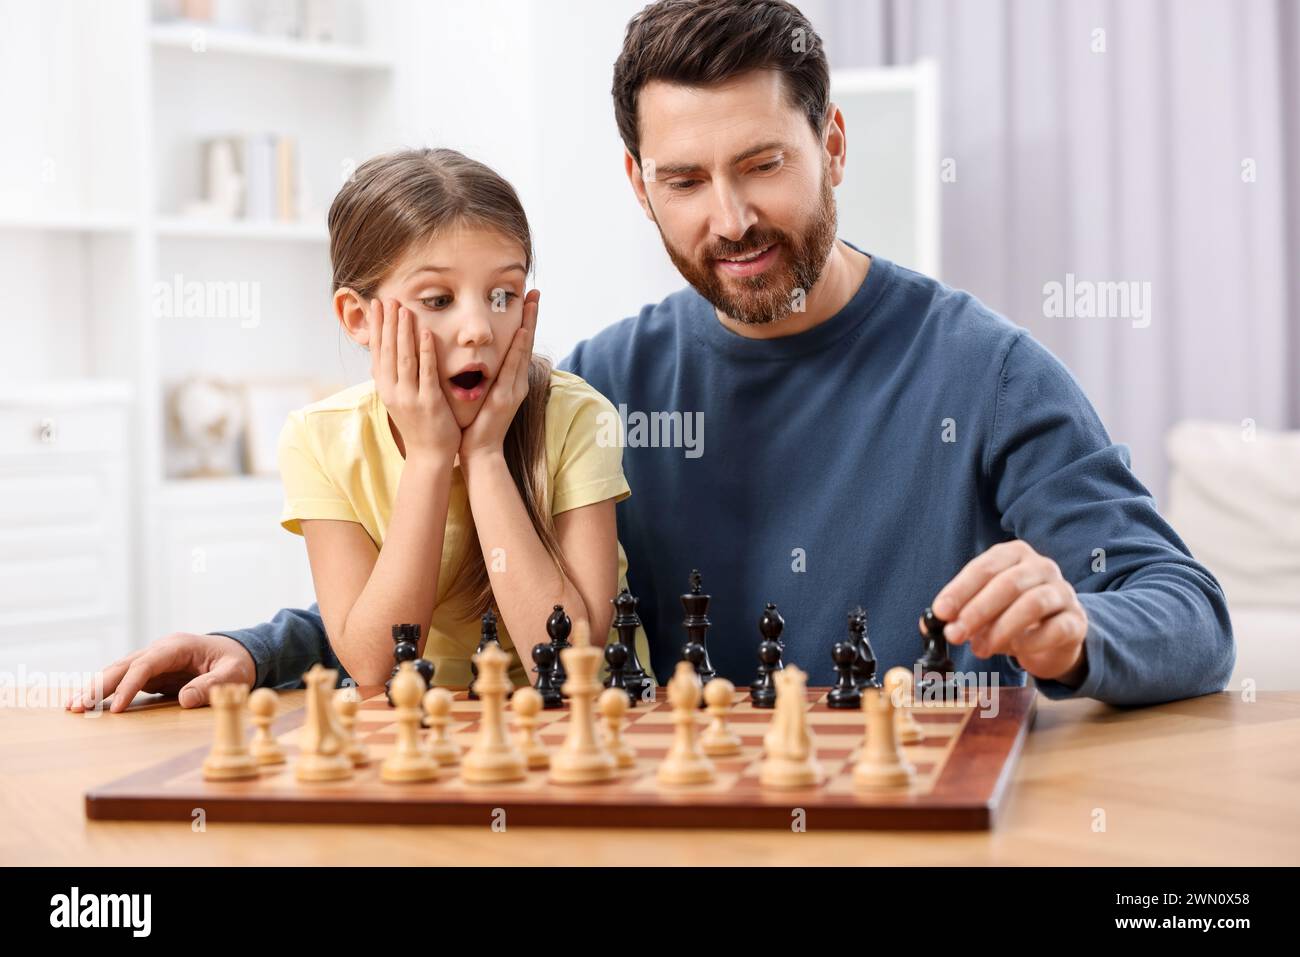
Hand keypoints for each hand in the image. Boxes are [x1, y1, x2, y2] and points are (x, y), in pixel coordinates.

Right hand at [65, 633, 256, 712]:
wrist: (238, 652)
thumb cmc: (238, 662)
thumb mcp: (234, 674)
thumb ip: (212, 685)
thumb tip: (185, 700)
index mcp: (178, 647)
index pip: (146, 665)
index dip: (129, 686)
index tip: (116, 708)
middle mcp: (160, 650)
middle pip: (123, 666)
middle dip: (99, 686)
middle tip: (78, 707)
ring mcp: (154, 660)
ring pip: (119, 672)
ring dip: (96, 688)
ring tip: (73, 708)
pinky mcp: (152, 672)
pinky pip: (125, 680)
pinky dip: (106, 691)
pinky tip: (88, 703)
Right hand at [370, 297, 459, 461]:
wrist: (429, 455)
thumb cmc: (417, 425)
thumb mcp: (399, 400)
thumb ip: (392, 379)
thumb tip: (381, 359)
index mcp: (385, 388)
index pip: (378, 351)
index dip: (377, 327)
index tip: (376, 304)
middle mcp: (392, 391)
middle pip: (388, 350)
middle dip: (387, 323)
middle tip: (387, 298)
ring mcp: (409, 397)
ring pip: (404, 358)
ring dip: (403, 331)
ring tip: (403, 309)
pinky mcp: (428, 402)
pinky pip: (426, 372)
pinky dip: (425, 351)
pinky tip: (425, 332)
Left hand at [459, 289, 538, 464]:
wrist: (480, 453)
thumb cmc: (477, 426)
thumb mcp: (484, 396)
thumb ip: (486, 378)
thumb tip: (480, 360)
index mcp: (512, 381)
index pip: (519, 346)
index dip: (525, 322)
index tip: (527, 301)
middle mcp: (517, 382)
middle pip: (526, 343)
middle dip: (531, 317)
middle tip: (535, 293)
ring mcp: (514, 389)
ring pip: (522, 351)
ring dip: (528, 325)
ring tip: (531, 304)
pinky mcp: (506, 397)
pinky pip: (512, 368)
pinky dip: (518, 349)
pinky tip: (521, 332)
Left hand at [926, 540, 1088, 685]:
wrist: (1055, 636)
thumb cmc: (1012, 615)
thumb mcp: (982, 609)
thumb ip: (956, 613)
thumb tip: (927, 622)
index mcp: (1014, 555)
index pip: (985, 567)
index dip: (960, 589)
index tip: (941, 612)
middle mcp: (1042, 567)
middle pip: (1008, 584)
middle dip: (977, 611)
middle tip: (956, 634)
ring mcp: (1063, 592)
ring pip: (1033, 604)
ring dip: (1001, 629)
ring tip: (980, 649)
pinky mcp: (1077, 620)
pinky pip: (1055, 629)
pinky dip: (1030, 641)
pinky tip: (1014, 651)